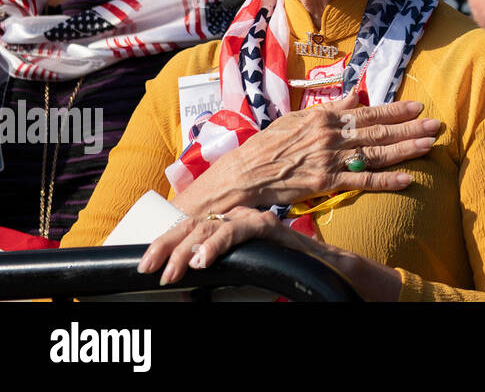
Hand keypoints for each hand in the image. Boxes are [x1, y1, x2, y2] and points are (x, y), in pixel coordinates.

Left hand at [139, 206, 402, 300]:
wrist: (325, 272)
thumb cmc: (282, 272)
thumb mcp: (242, 269)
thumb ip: (222, 268)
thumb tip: (188, 286)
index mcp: (228, 223)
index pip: (189, 227)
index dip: (164, 242)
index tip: (142, 263)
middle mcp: (238, 215)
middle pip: (193, 222)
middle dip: (166, 244)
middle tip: (146, 267)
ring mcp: (255, 218)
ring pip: (212, 225)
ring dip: (187, 249)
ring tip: (171, 271)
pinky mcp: (271, 227)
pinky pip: (241, 231)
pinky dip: (220, 244)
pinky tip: (205, 260)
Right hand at [172, 88, 442, 215]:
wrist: (245, 174)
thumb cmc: (269, 144)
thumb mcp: (299, 118)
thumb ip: (332, 108)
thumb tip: (357, 95)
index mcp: (326, 118)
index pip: (368, 112)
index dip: (395, 110)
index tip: (418, 106)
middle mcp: (331, 136)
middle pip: (378, 131)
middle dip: (410, 127)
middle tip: (436, 124)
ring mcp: (330, 160)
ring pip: (376, 153)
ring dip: (405, 149)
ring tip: (429, 145)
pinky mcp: (325, 183)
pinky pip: (362, 182)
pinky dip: (385, 180)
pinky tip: (407, 178)